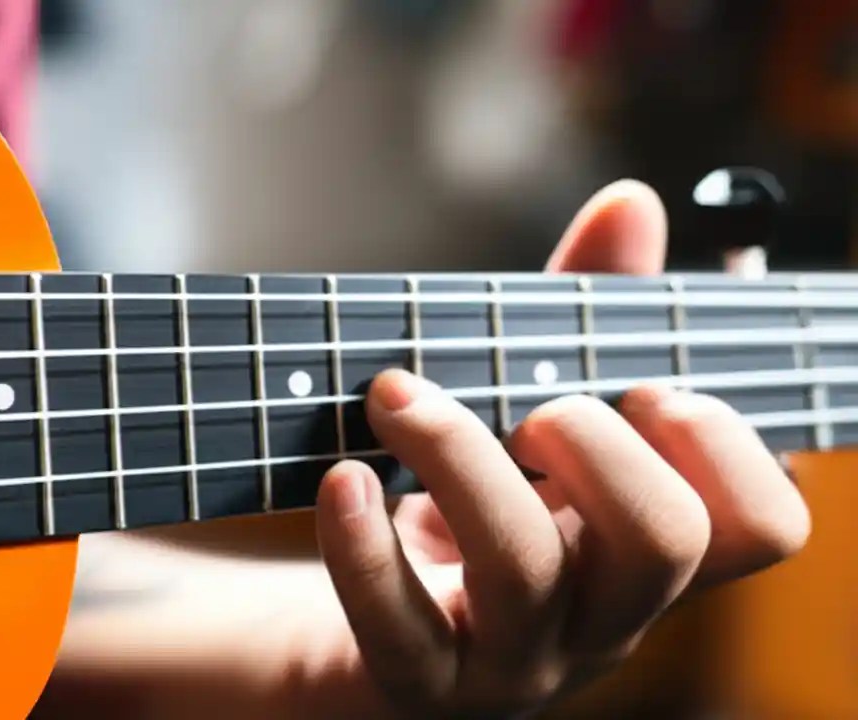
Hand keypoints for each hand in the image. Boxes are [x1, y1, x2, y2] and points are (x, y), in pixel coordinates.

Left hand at [33, 179, 810, 719]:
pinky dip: (364, 547)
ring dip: (458, 454)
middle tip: (530, 407)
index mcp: (644, 550)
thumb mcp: (525, 416)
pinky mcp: (413, 684)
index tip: (646, 386)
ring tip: (397, 395)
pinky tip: (342, 479)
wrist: (352, 630)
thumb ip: (584, 314)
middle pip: (664, 542)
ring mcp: (510, 661)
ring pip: (524, 572)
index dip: (725, 445)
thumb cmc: (461, 510)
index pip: (760, 527)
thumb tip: (632, 203)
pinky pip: (401, 632)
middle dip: (598, 443)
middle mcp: (599, 616)